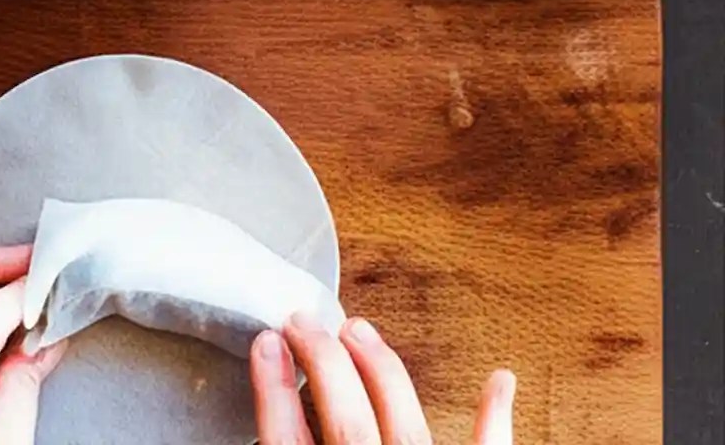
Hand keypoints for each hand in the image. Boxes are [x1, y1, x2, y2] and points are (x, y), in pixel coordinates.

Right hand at [250, 315, 514, 444]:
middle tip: (302, 323)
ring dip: (381, 370)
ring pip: (405, 424)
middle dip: (321, 361)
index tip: (266, 344)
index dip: (272, 388)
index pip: (286, 439)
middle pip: (345, 419)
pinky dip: (494, 419)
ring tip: (359, 330)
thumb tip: (257, 436)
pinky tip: (499, 380)